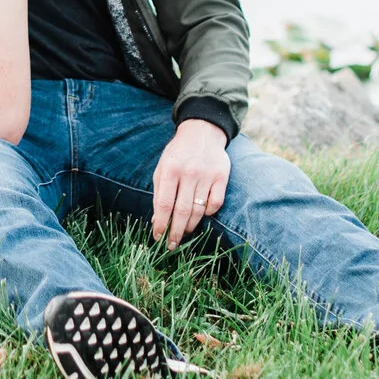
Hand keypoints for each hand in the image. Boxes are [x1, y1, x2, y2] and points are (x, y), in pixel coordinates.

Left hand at [151, 120, 228, 249]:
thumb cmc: (178, 154)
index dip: (161, 223)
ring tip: (184, 233)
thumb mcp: (162, 167)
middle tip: (171, 245)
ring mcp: (206, 175)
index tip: (158, 237)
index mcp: (170, 170)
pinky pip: (216, 203)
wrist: (202, 133)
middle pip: (182, 211)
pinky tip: (201, 215)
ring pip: (199, 210)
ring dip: (191, 226)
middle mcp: (189, 173)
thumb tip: (157, 220)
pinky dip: (208, 213)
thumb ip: (159, 192)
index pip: (164, 204)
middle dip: (176, 232)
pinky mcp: (221, 177)